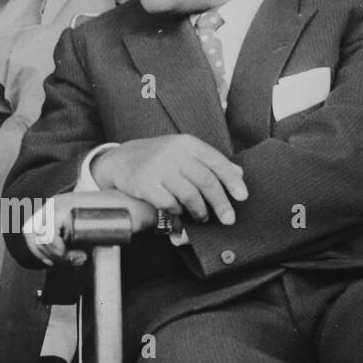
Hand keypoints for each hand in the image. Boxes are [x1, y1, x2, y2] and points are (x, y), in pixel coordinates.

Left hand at [23, 189, 157, 266]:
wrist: (136, 208)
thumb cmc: (118, 219)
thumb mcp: (88, 226)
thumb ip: (72, 235)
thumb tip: (57, 255)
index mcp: (56, 205)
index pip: (32, 229)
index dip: (39, 250)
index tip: (52, 262)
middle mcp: (54, 202)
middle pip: (32, 234)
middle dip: (48, 255)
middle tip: (70, 261)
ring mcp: (59, 204)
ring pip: (41, 238)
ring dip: (58, 256)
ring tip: (78, 258)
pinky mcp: (66, 210)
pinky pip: (50, 236)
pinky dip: (61, 253)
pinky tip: (79, 255)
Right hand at [92, 136, 247, 223]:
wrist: (120, 160)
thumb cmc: (158, 158)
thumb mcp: (183, 152)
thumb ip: (209, 162)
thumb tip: (238, 173)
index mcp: (188, 144)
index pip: (217, 162)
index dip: (232, 181)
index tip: (242, 197)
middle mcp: (174, 153)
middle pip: (206, 182)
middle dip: (220, 203)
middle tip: (228, 219)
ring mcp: (158, 167)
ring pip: (189, 195)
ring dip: (199, 211)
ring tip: (201, 217)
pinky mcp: (145, 183)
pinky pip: (169, 203)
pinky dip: (177, 211)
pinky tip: (178, 211)